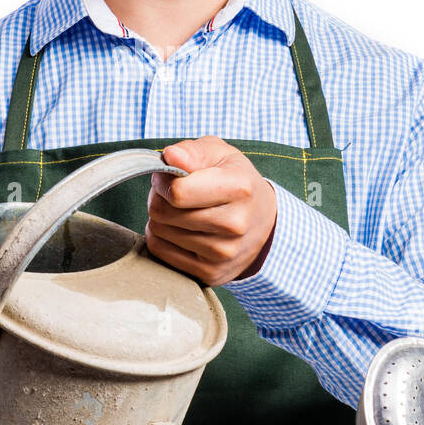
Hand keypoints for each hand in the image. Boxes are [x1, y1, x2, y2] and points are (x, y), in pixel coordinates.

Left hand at [144, 137, 277, 286]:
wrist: (264, 223)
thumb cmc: (235, 181)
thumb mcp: (220, 154)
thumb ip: (192, 151)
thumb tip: (169, 156)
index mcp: (239, 188)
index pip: (178, 192)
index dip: (163, 180)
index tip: (169, 176)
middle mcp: (234, 224)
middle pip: (164, 213)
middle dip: (160, 198)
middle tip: (173, 193)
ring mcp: (223, 253)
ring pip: (159, 231)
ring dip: (160, 218)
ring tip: (179, 210)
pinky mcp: (211, 273)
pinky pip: (160, 252)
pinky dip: (162, 237)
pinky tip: (179, 229)